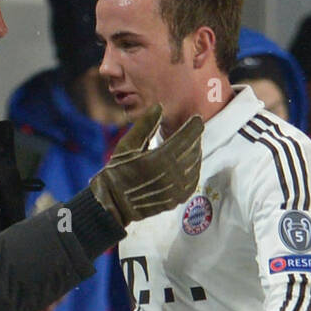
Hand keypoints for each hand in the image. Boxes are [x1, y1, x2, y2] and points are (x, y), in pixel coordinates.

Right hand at [90, 106, 203, 226]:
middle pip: (193, 151)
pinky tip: (188, 164)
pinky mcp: (175, 200)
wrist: (114, 203)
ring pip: (194, 166)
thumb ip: (145, 125)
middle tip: (193, 130)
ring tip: (190, 145)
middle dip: (195, 138)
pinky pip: (192, 182)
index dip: (194, 126)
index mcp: (160, 158)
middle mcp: (171, 175)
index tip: (197, 118)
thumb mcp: (127, 145)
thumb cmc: (117, 171)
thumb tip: (159, 107)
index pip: (187, 138)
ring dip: (195, 153)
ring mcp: (175, 189)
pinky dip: (193, 171)